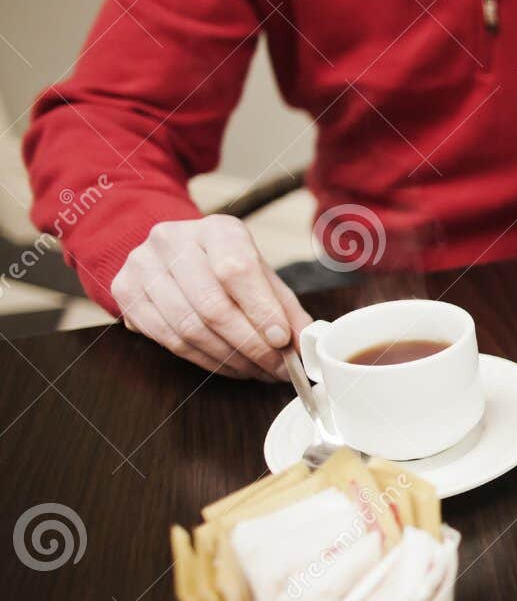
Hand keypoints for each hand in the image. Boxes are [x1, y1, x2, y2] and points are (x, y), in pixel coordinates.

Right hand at [110, 214, 311, 380]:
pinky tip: (229, 366)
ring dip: (230, 360)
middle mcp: (173, 241)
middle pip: (212, 307)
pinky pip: (169, 340)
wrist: (171, 253)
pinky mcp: (125, 292)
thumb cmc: (225, 265)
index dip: (261, 310)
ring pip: (189, 329)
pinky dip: (205, 361)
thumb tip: (306, 343)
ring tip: (258, 371)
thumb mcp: (261, 274)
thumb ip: (284, 306)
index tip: (282, 340)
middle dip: (251, 347)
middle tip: (278, 369)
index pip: (237, 270)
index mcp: (215, 229)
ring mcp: (143, 266)